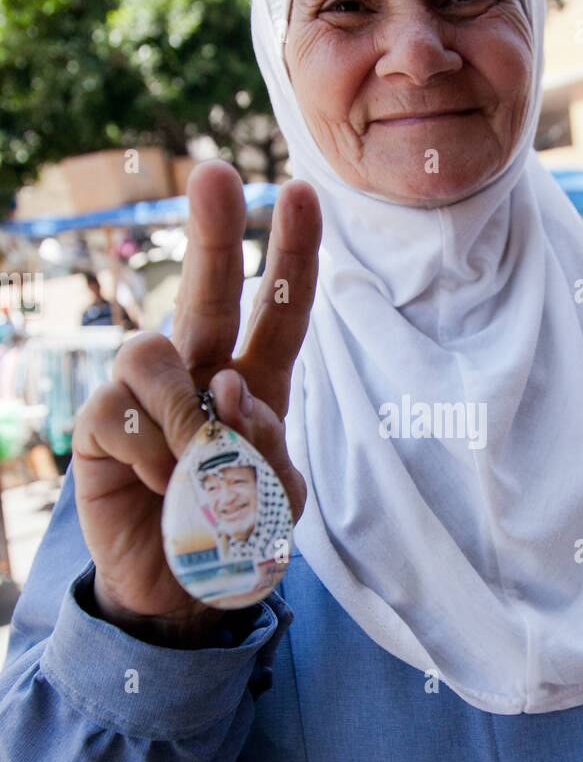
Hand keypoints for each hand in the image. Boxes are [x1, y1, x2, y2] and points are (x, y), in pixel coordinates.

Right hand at [70, 161, 320, 632]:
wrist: (179, 588)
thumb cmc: (233, 530)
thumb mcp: (275, 498)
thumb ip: (269, 447)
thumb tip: (231, 386)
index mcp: (257, 382)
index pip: (281, 312)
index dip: (293, 255)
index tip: (299, 192)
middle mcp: (200, 373)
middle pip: (208, 292)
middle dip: (213, 233)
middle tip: (216, 173)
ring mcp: (146, 396)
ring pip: (153, 351)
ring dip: (185, 410)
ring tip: (195, 463)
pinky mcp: (102, 425)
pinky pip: (123, 413)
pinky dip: (153, 454)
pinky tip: (158, 484)